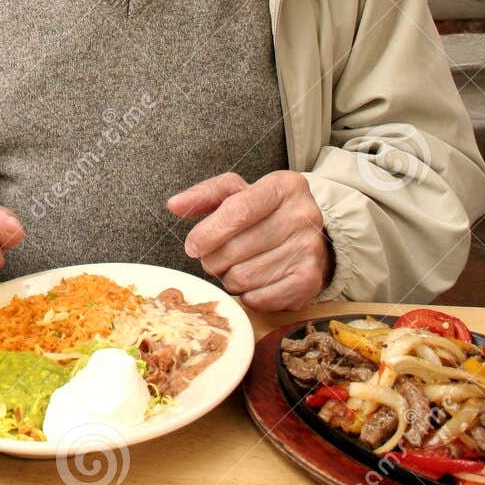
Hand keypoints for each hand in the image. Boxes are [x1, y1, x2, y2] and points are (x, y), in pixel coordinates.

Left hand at [171, 171, 331, 312]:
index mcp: (284, 186)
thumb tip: (174, 205)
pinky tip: (253, 282)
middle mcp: (302, 215)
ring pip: (244, 277)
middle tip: (215, 258)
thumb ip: (205, 195)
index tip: (192, 246)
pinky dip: (247, 295)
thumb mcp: (238, 193)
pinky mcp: (309, 280)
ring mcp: (309, 249)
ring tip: (237, 267)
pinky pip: (259, 298)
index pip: (238, 210)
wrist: (311, 238)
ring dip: (229, 278)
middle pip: (236, 249)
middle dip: (214, 259)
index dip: (208, 233)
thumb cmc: (265, 213)